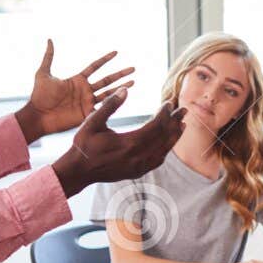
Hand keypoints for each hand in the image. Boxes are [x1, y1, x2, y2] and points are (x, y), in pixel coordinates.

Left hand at [17, 41, 134, 139]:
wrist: (39, 115)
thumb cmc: (39, 95)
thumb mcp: (43, 73)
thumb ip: (49, 57)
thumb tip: (50, 40)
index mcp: (77, 80)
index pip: (95, 67)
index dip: (105, 59)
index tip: (116, 52)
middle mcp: (85, 90)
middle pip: (107, 80)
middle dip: (120, 74)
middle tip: (133, 69)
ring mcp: (88, 102)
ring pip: (109, 93)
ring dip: (121, 88)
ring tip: (133, 82)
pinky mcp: (88, 114)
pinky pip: (103, 108)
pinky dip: (113, 104)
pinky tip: (122, 98)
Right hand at [52, 93, 185, 195]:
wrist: (79, 171)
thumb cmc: (84, 145)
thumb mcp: (93, 122)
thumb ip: (110, 106)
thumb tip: (125, 90)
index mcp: (129, 142)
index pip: (155, 125)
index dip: (164, 113)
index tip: (168, 103)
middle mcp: (138, 156)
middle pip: (164, 137)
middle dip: (175, 122)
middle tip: (184, 110)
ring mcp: (139, 166)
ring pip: (164, 150)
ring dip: (174, 136)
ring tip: (182, 125)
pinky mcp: (138, 172)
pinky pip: (157, 160)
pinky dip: (165, 150)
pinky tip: (169, 142)